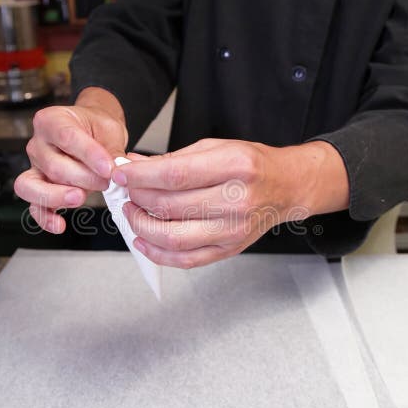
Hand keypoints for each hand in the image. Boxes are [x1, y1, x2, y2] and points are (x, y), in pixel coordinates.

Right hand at [14, 88, 127, 233]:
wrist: (92, 132)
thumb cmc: (96, 128)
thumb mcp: (109, 130)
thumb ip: (111, 151)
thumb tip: (117, 171)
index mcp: (52, 120)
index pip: (66, 137)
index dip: (89, 155)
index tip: (108, 168)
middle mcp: (38, 144)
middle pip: (53, 165)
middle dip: (83, 178)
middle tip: (106, 182)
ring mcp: (35, 167)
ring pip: (33, 186)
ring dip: (58, 196)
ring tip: (80, 198)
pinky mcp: (38, 188)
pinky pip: (34, 206)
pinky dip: (45, 218)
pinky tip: (59, 225)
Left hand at [114, 139, 348, 267]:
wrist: (286, 187)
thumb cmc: (251, 165)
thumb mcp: (215, 147)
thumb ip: (173, 159)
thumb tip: (132, 165)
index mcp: (235, 166)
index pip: (175, 175)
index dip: (140, 176)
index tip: (121, 174)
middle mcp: (237, 200)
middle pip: (170, 206)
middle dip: (138, 198)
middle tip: (126, 190)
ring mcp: (235, 230)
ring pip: (174, 237)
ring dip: (142, 226)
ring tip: (131, 213)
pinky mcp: (230, 250)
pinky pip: (187, 260)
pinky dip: (158, 253)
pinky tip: (143, 240)